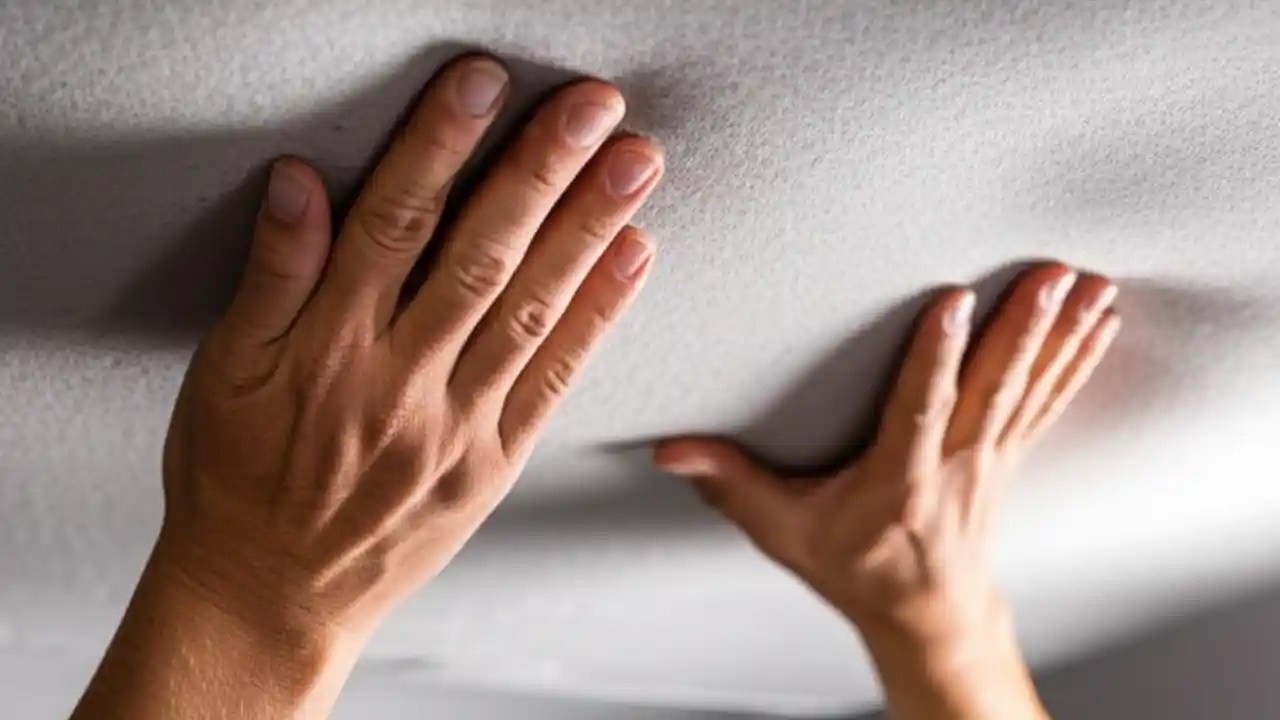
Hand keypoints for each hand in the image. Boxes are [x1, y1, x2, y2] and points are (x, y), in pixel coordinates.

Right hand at [76, 54, 662, 718]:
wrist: (272, 597)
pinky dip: (598, 315)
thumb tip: (300, 185)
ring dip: (589, 230)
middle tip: (592, 109)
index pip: (393, 225)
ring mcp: (457, 425)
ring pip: (531, 310)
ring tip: (634, 163)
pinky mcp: (494, 461)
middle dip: (542, 174)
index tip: (481, 85)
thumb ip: (271, 276)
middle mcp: (401, 382)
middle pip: (480, 257)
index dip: (440, 146)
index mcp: (329, 350)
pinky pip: (554, 379)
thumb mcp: (223, 375)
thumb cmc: (239, 483)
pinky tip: (632, 257)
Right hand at [655, 264, 1118, 717]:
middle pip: (995, 388)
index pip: (921, 407)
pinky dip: (1074, 360)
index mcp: (900, 479)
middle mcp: (955, 465)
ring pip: (1031, 388)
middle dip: (1026, 329)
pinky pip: (1048, 400)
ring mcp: (990, 458)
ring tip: (1090, 284)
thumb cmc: (857, 569)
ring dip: (1062, 335)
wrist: (923, 615)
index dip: (937, 355)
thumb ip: (731, 483)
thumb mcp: (784, 531)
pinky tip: (1097, 326)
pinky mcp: (1007, 453)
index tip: (954, 301)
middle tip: (1054, 275)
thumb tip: (673, 449)